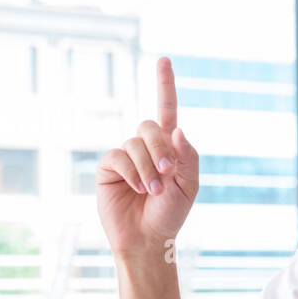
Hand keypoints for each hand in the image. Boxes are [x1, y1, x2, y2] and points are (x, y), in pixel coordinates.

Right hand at [96, 57, 199, 256]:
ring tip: (152, 191)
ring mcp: (126, 156)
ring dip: (148, 168)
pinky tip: (138, 189)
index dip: (165, 85)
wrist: (149, 238)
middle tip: (167, 172)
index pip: (166, 110)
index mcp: (169, 148)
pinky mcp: (108, 168)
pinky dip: (131, 171)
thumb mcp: (189, 185)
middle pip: (149, 125)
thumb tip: (177, 129)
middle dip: (160, 148)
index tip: (164, 60)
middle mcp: (145, 147)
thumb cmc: (170, 213)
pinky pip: (118, 156)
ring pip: (135, 143)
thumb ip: (187, 156)